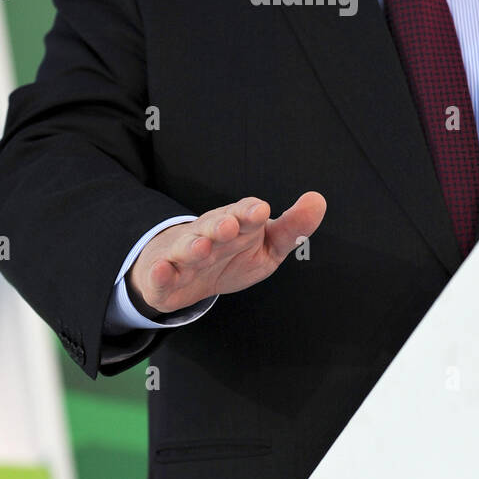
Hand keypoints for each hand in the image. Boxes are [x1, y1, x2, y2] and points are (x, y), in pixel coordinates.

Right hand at [126, 192, 326, 316]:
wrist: (184, 273)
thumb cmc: (231, 255)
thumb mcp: (267, 245)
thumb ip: (293, 228)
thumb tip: (318, 200)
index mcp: (236, 223)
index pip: (244, 213)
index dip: (250, 213)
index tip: (261, 212)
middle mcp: (209, 234)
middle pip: (214, 226)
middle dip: (221, 225)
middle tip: (229, 226)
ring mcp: (184, 254)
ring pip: (187, 248)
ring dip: (193, 246)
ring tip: (201, 248)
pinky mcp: (164, 278)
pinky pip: (160, 275)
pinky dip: (160, 272)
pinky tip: (162, 270)